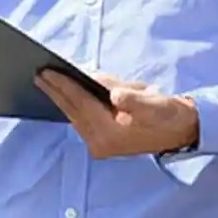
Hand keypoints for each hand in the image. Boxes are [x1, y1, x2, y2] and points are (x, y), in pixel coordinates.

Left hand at [35, 70, 198, 158]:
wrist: (180, 130)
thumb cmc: (166, 113)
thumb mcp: (153, 102)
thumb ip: (133, 99)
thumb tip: (112, 94)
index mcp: (112, 132)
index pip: (81, 104)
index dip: (63, 85)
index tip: (46, 72)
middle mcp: (101, 143)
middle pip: (72, 111)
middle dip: (55, 92)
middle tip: (38, 74)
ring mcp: (100, 145)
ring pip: (74, 116)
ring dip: (60, 98)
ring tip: (45, 81)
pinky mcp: (101, 142)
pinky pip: (80, 120)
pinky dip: (71, 106)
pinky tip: (63, 94)